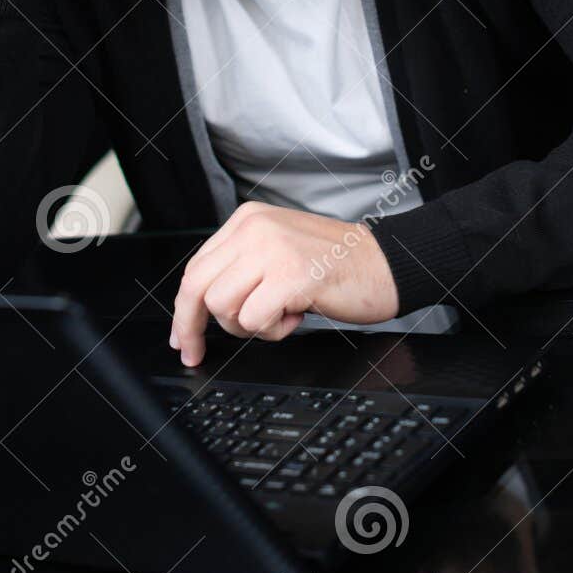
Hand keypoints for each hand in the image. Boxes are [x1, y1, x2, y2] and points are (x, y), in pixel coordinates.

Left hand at [169, 202, 400, 366]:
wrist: (389, 263)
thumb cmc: (338, 266)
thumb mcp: (279, 252)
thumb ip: (242, 268)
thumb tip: (199, 306)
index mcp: (248, 220)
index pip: (196, 268)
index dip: (183, 309)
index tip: (182, 336)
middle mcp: (255, 228)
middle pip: (197, 286)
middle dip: (191, 327)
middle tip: (195, 353)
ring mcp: (273, 250)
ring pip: (222, 306)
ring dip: (247, 326)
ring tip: (279, 315)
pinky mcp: (291, 276)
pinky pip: (254, 320)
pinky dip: (273, 331)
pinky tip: (297, 315)